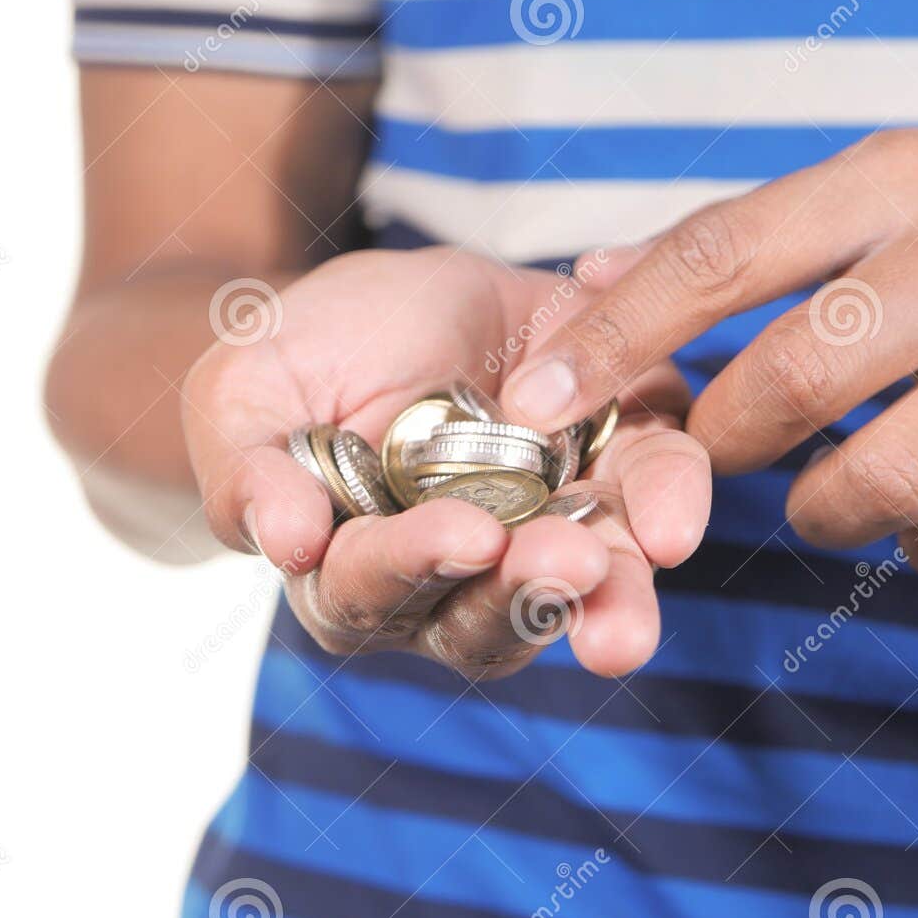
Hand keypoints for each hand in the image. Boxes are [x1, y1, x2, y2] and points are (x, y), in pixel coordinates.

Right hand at [181, 247, 709, 675]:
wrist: (395, 299)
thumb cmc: (302, 361)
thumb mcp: (243, 395)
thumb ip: (248, 470)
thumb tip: (282, 541)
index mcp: (357, 576)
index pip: (376, 596)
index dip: (415, 567)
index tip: (461, 534)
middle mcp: (460, 581)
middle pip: (493, 619)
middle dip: (532, 592)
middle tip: (568, 560)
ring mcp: (546, 533)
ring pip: (586, 586)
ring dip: (618, 585)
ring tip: (641, 555)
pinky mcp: (614, 475)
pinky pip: (650, 502)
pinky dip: (667, 505)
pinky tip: (674, 516)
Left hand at [497, 130, 917, 575]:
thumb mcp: (891, 197)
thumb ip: (742, 243)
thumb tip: (584, 280)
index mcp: (904, 181)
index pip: (722, 254)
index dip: (614, 336)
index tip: (531, 403)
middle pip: (792, 382)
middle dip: (732, 440)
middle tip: (732, 448)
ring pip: (875, 484)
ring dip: (827, 511)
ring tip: (841, 486)